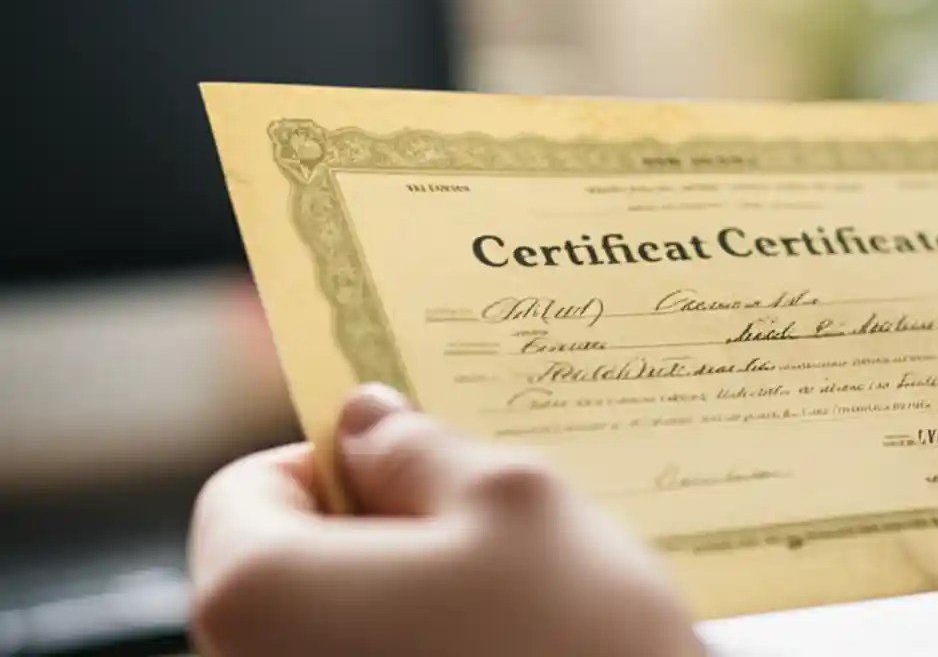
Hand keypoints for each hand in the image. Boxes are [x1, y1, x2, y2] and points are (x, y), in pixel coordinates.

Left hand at [190, 385, 703, 656]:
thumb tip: (365, 418)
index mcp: (259, 593)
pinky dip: (425, 652)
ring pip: (335, 628)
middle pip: (287, 567)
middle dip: (380, 534)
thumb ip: (419, 447)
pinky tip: (510, 656)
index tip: (420, 469)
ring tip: (515, 610)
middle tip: (487, 538)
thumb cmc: (577, 645)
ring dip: (411, 601)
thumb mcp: (514, 501)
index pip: (246, 490)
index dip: (334, 462)